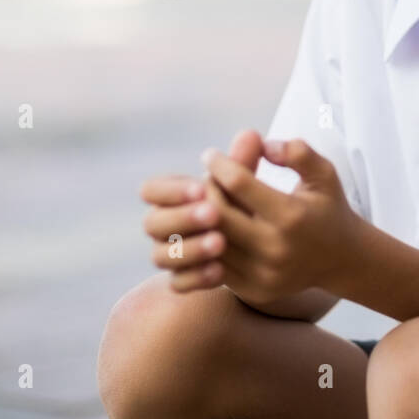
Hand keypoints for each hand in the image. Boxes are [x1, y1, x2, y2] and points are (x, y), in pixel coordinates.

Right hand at [139, 129, 257, 291]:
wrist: (268, 243)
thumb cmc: (253, 203)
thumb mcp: (250, 184)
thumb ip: (244, 164)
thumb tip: (251, 135)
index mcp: (175, 195)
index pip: (151, 190)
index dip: (171, 190)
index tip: (203, 187)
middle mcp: (167, 224)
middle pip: (152, 224)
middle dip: (182, 218)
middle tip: (215, 213)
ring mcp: (173, 254)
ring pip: (161, 257)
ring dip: (189, 248)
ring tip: (221, 242)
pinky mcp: (187, 279)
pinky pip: (178, 284)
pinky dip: (195, 278)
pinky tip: (220, 271)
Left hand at [200, 130, 360, 308]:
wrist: (343, 260)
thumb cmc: (329, 209)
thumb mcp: (324, 173)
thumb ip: (298, 152)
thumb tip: (262, 144)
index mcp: (292, 216)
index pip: (239, 184)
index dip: (220, 164)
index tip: (211, 154)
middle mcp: (275, 249)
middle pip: (217, 213)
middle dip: (206, 189)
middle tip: (206, 178)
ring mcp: (262, 274)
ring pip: (211, 242)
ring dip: (202, 217)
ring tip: (206, 200)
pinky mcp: (253, 290)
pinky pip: (215, 265)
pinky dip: (208, 243)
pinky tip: (213, 226)